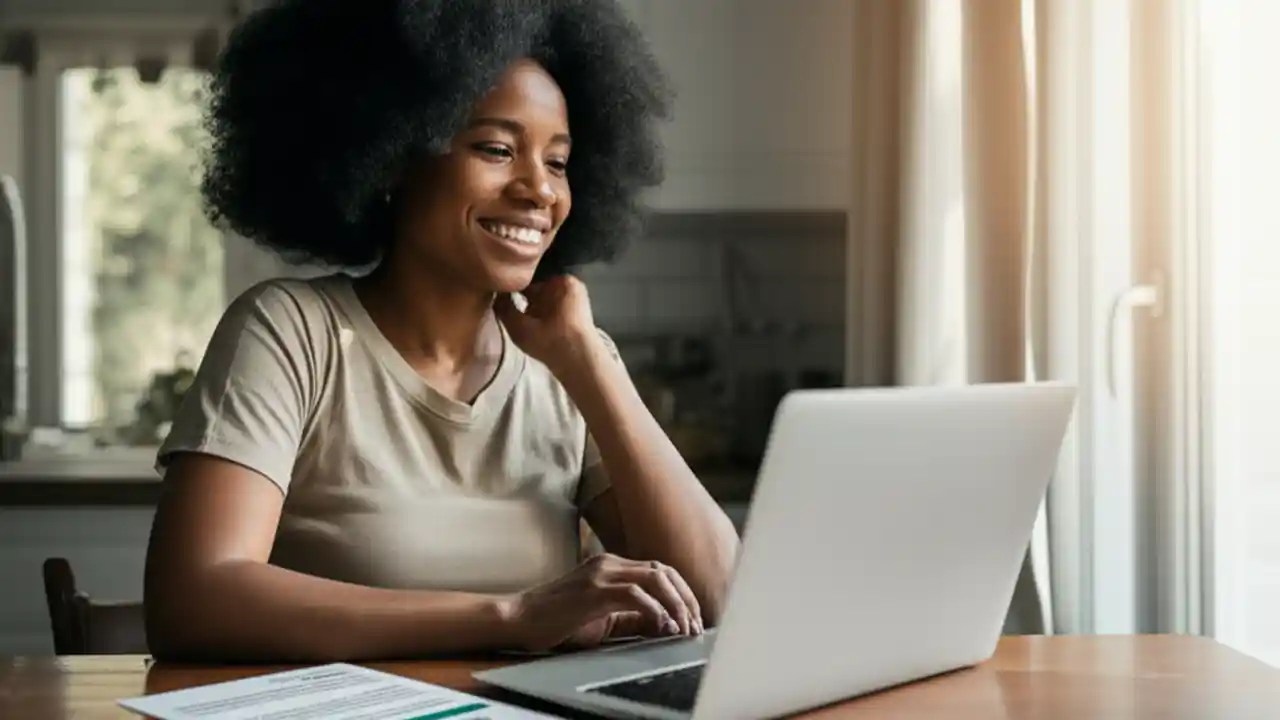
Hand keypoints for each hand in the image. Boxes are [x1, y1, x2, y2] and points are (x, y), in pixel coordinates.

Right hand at [493, 275, 601, 374]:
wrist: (580, 363)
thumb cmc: (550, 341)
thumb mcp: (519, 326)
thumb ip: (503, 307)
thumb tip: (494, 295)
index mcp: (559, 280)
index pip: (526, 280)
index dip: (510, 288)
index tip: (496, 296)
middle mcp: (570, 283)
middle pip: (536, 289)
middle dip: (523, 299)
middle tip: (508, 311)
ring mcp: (577, 298)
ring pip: (545, 300)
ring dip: (533, 308)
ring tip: (521, 321)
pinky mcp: (579, 312)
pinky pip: (555, 308)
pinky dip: (544, 315)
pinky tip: (535, 326)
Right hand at [506, 553, 704, 651]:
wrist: (520, 619)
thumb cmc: (557, 620)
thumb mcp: (602, 617)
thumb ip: (631, 616)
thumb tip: (665, 625)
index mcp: (612, 565)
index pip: (659, 571)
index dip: (681, 593)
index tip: (692, 618)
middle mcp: (610, 563)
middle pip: (663, 571)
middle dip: (686, 598)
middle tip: (696, 626)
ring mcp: (601, 574)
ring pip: (654, 579)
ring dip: (676, 604)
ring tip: (684, 628)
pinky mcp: (593, 591)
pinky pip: (634, 594)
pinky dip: (654, 610)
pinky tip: (662, 626)